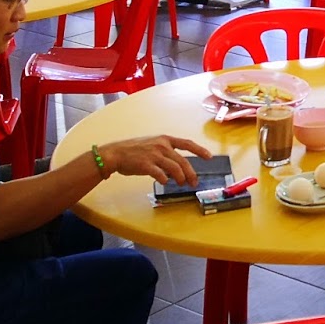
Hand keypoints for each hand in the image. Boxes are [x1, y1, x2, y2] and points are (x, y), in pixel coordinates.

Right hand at [99, 135, 213, 184]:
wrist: (115, 153)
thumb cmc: (133, 150)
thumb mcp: (152, 145)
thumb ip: (166, 153)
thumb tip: (177, 168)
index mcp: (165, 139)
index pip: (187, 143)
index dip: (199, 150)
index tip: (209, 157)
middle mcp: (162, 146)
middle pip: (183, 161)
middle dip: (191, 173)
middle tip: (194, 182)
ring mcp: (154, 155)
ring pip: (175, 168)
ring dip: (181, 178)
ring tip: (181, 184)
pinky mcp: (146, 165)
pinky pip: (160, 174)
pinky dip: (165, 179)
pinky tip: (165, 182)